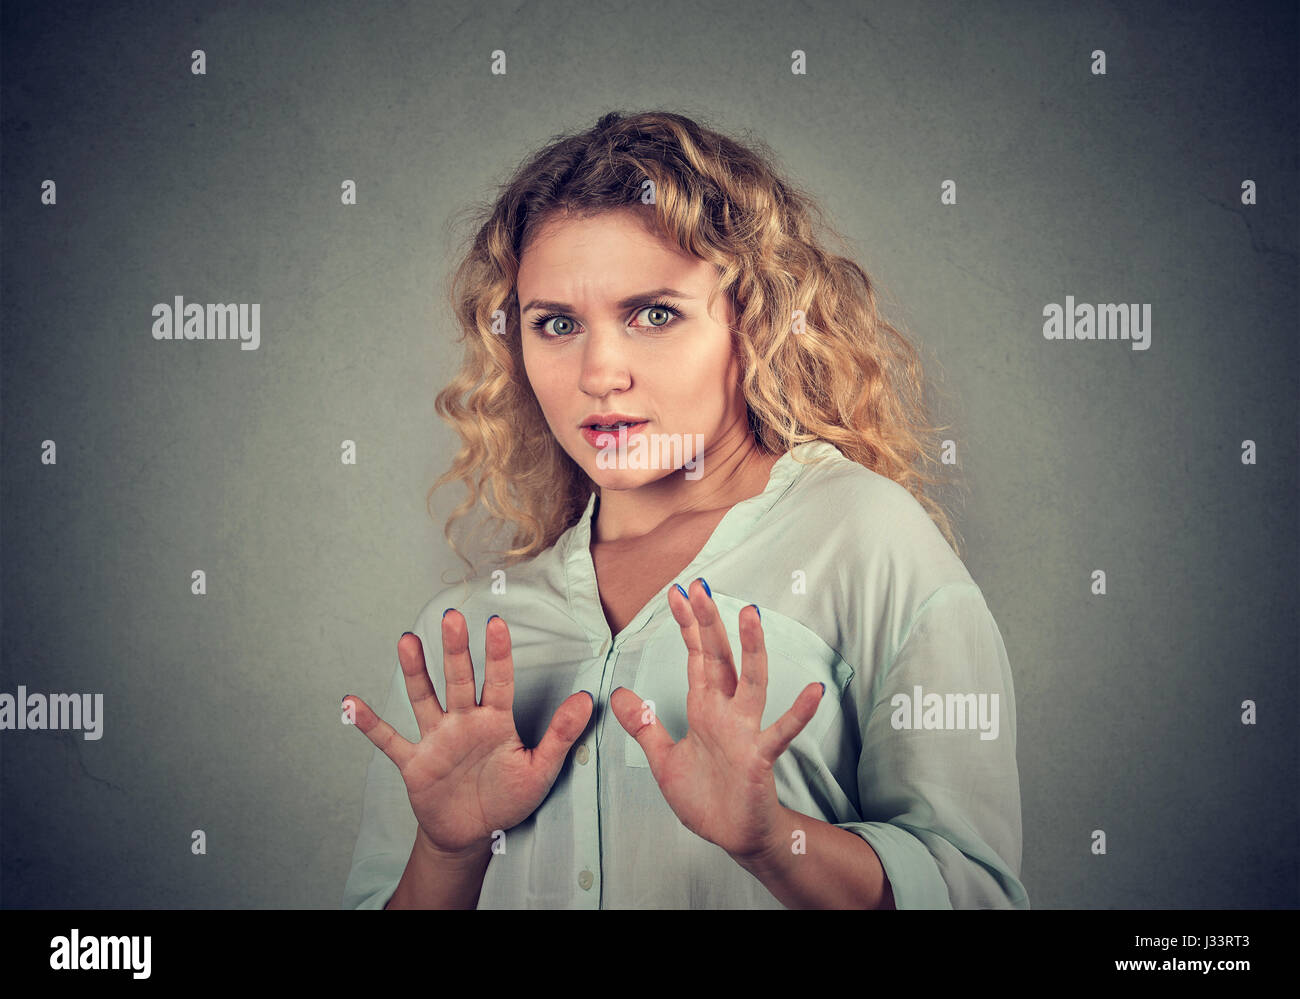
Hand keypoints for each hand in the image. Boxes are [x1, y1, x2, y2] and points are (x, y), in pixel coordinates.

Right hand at [346, 611, 593, 858]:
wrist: (473, 833)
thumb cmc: (509, 797)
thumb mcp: (540, 769)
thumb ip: (561, 735)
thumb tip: (587, 699)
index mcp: (496, 720)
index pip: (499, 680)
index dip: (498, 653)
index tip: (496, 623)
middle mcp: (464, 721)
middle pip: (459, 679)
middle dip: (456, 649)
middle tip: (452, 617)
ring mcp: (437, 738)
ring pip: (425, 698)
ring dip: (415, 671)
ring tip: (408, 640)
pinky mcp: (414, 762)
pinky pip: (390, 740)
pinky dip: (371, 724)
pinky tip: (352, 702)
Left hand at [610, 580, 823, 861]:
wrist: (733, 835)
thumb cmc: (705, 796)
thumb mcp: (663, 758)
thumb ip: (643, 725)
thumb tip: (617, 692)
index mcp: (705, 708)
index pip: (695, 657)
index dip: (686, 626)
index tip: (676, 592)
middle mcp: (727, 712)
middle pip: (718, 658)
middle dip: (709, 623)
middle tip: (700, 585)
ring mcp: (746, 731)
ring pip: (751, 682)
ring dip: (751, 649)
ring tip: (750, 614)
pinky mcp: (760, 757)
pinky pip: (780, 732)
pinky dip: (797, 713)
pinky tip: (813, 690)